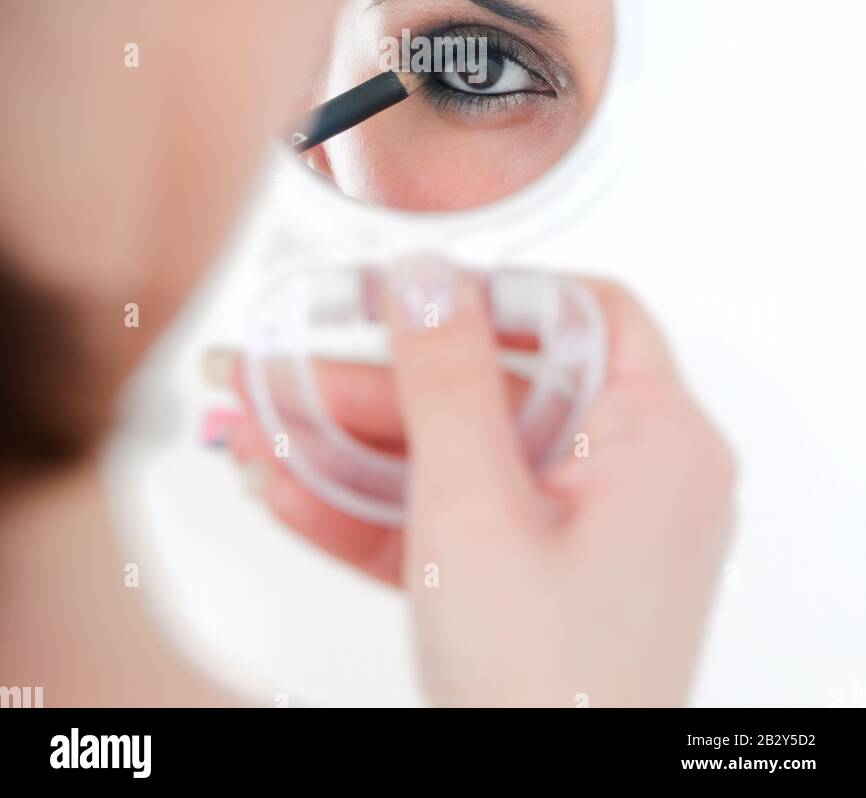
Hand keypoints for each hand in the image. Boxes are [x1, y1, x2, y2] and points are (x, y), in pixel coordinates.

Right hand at [206, 260, 735, 707]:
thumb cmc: (551, 698)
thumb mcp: (478, 513)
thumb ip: (447, 383)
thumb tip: (427, 279)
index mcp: (657, 445)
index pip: (583, 314)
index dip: (490, 291)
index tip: (403, 289)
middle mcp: (628, 482)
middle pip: (491, 389)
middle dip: (372, 383)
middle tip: (287, 362)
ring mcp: (574, 537)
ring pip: (453, 456)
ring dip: (350, 444)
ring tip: (258, 422)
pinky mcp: (527, 582)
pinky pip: (447, 519)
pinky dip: (373, 508)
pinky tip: (289, 488)